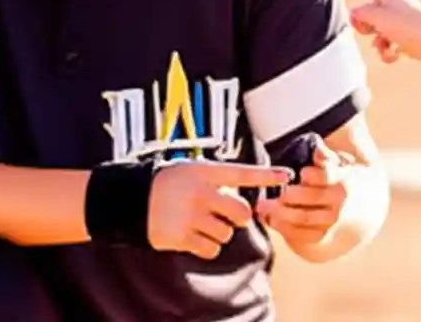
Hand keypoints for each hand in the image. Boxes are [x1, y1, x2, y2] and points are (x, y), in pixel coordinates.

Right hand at [147, 160, 291, 258]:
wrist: (133, 199)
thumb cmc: (171, 184)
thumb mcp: (193, 171)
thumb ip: (219, 179)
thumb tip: (247, 195)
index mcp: (205, 172)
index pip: (242, 173)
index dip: (266, 175)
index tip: (287, 176)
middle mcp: (200, 193)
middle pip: (242, 212)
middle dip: (238, 217)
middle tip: (225, 214)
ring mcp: (190, 216)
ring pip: (227, 233)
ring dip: (219, 232)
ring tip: (200, 223)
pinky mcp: (181, 237)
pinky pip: (211, 249)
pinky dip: (206, 246)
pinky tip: (192, 235)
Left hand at [256, 135, 349, 246]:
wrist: (365, 211)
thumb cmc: (343, 181)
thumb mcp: (340, 166)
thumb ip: (326, 158)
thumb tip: (317, 152)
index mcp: (343, 182)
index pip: (324, 176)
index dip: (309, 174)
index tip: (299, 173)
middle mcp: (339, 204)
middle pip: (309, 198)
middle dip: (286, 196)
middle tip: (266, 192)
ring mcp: (332, 222)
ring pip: (303, 218)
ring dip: (279, 213)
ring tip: (262, 207)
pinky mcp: (325, 237)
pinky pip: (302, 235)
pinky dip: (283, 227)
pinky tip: (271, 219)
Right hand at [334, 0, 420, 64]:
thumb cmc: (410, 27)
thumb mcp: (379, 17)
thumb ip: (361, 14)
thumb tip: (355, 15)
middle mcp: (392, 6)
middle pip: (364, 12)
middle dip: (362, 25)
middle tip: (368, 30)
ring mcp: (399, 23)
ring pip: (374, 32)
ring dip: (376, 42)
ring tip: (386, 45)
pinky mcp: (405, 39)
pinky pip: (386, 45)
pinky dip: (387, 52)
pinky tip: (396, 55)